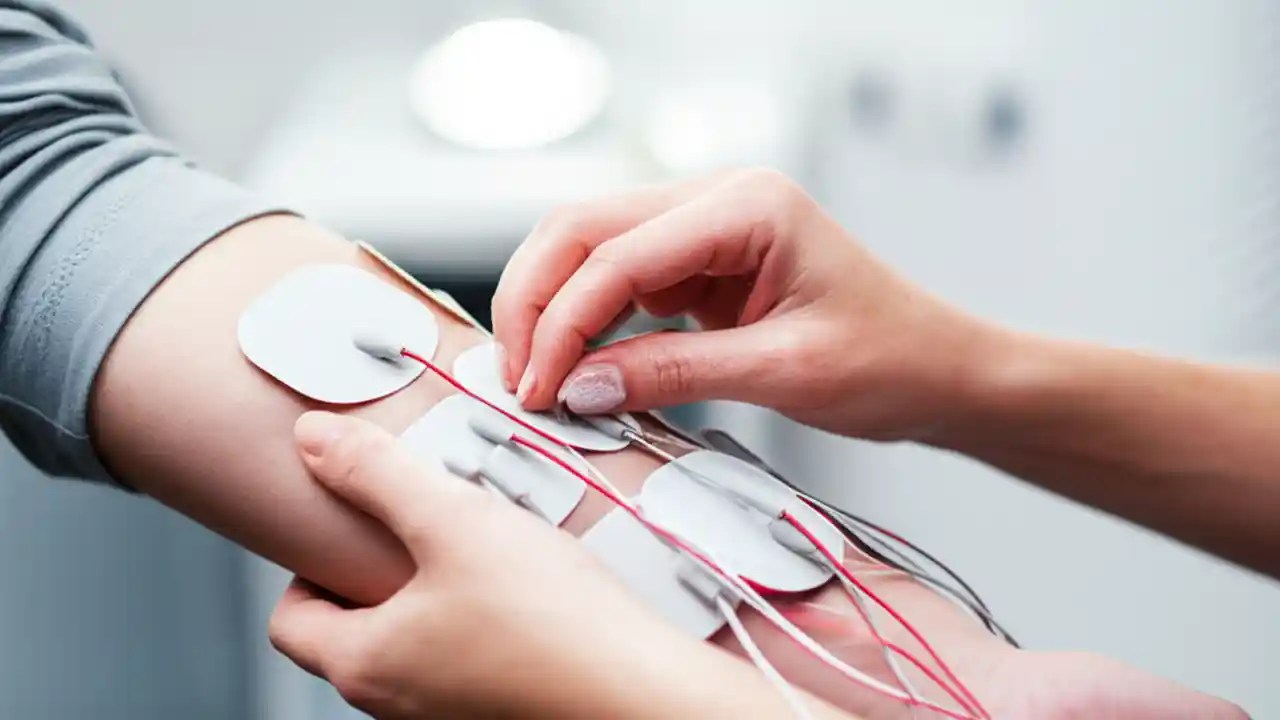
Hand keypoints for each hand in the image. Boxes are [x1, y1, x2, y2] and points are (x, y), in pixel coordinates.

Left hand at [267, 411, 704, 719]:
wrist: (646, 694)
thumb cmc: (552, 623)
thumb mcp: (455, 521)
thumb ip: (377, 474)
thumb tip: (312, 439)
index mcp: (365, 663)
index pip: (288, 619)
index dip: (310, 564)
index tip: (355, 525)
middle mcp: (398, 704)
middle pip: (352, 631)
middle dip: (378, 574)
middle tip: (422, 526)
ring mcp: (452, 715)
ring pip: (416, 646)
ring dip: (436, 597)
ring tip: (483, 550)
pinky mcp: (502, 711)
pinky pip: (469, 662)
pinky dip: (482, 625)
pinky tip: (528, 592)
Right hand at [492, 168, 999, 440]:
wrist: (940, 371)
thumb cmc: (890, 359)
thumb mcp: (783, 372)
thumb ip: (675, 373)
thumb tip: (580, 388)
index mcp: (747, 205)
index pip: (617, 253)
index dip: (564, 322)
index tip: (537, 388)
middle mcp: (718, 198)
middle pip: (582, 230)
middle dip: (536, 302)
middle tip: (516, 378)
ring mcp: (705, 226)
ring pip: (589, 248)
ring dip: (551, 308)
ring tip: (532, 375)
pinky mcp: (700, 263)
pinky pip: (620, 280)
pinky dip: (586, 320)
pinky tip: (573, 364)